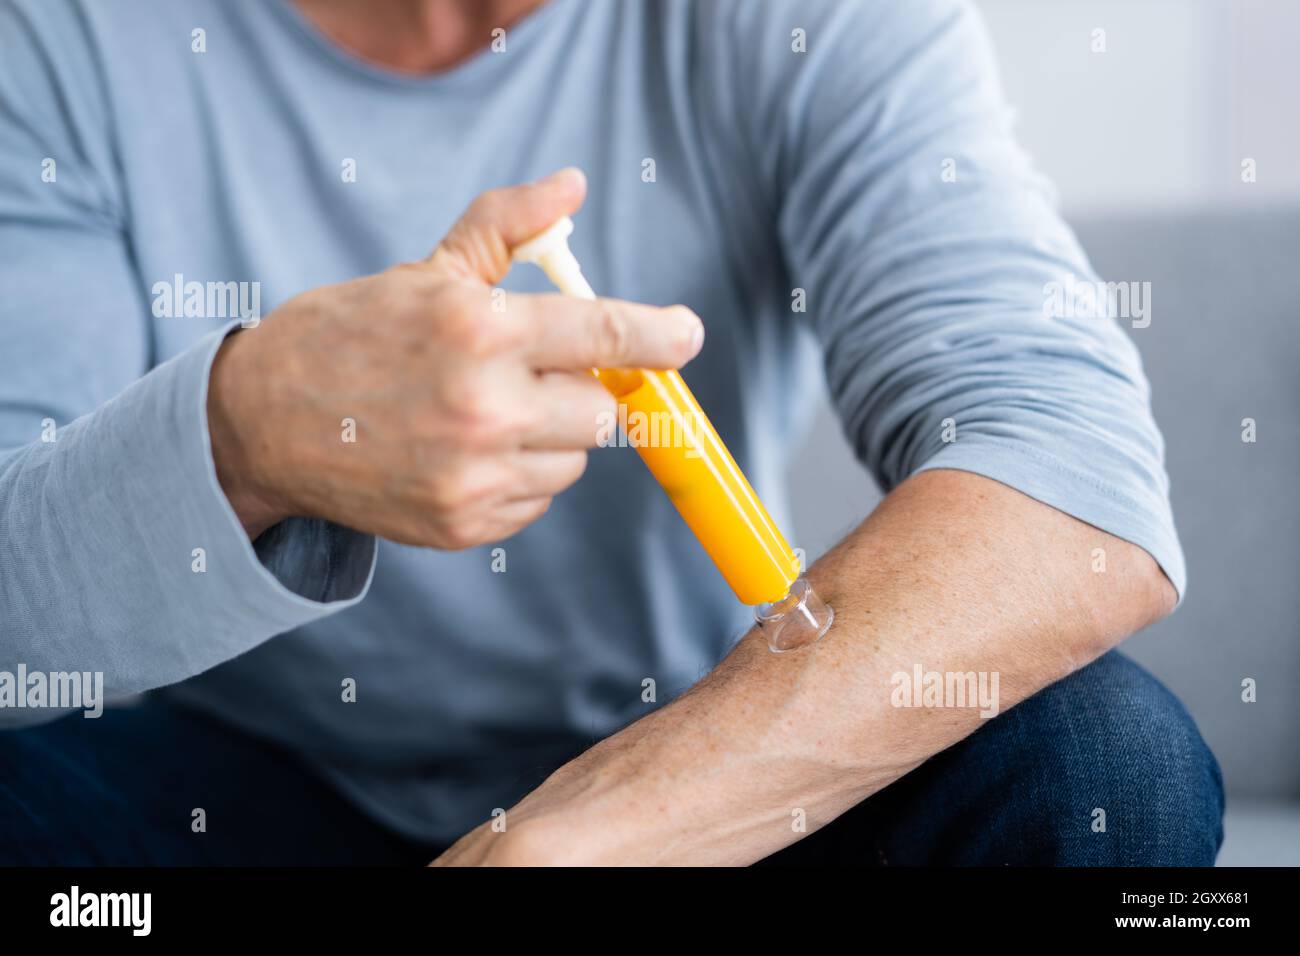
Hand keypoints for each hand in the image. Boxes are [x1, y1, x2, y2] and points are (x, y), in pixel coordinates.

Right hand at [206, 168, 703, 544]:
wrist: (264, 421)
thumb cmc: (354, 332)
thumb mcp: (431, 270)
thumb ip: (509, 225)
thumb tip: (573, 185)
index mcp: (480, 332)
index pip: (605, 336)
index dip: (659, 335)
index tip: (687, 334)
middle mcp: (484, 409)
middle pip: (601, 411)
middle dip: (578, 390)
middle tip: (528, 373)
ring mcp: (473, 477)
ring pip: (573, 460)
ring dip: (550, 436)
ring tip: (483, 413)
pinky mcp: (463, 526)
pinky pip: (536, 502)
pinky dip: (518, 477)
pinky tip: (464, 452)